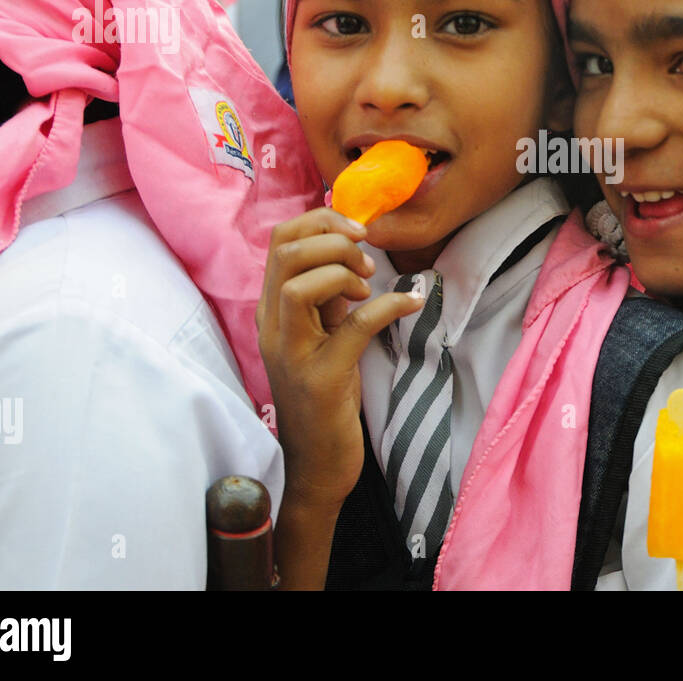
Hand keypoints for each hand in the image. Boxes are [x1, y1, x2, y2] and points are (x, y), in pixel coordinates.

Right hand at [257, 208, 423, 509]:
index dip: (321, 220)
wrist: (316, 462)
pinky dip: (387, 307)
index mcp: (271, 310)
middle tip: (368, 261)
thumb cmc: (324, 394)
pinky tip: (411, 303)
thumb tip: (349, 247)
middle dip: (335, 239)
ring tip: (370, 285)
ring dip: (345, 271)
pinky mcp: (321, 379)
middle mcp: (272, 326)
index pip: (280, 240)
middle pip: (286, 253)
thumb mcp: (321, 334)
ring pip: (299, 285)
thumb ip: (326, 294)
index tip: (359, 231)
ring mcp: (292, 353)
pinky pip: (352, 328)